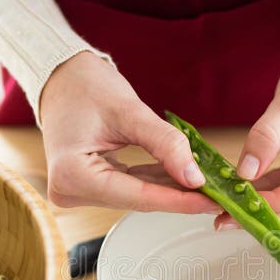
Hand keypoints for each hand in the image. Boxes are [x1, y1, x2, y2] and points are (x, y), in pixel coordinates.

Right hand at [40, 52, 218, 213]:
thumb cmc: (84, 86)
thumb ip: (165, 144)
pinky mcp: (89, 186)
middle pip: (138, 200)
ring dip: (171, 190)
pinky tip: (183, 179)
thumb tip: (194, 177)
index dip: (178, 200)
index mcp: (72, 175)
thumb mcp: (129, 111)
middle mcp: (70, 190)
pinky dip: (156, 182)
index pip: (137, 196)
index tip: (210, 201)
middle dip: (179, 196)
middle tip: (218, 195)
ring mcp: (78, 191)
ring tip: (208, 187)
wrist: (60, 77)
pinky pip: (130, 188)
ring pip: (137, 196)